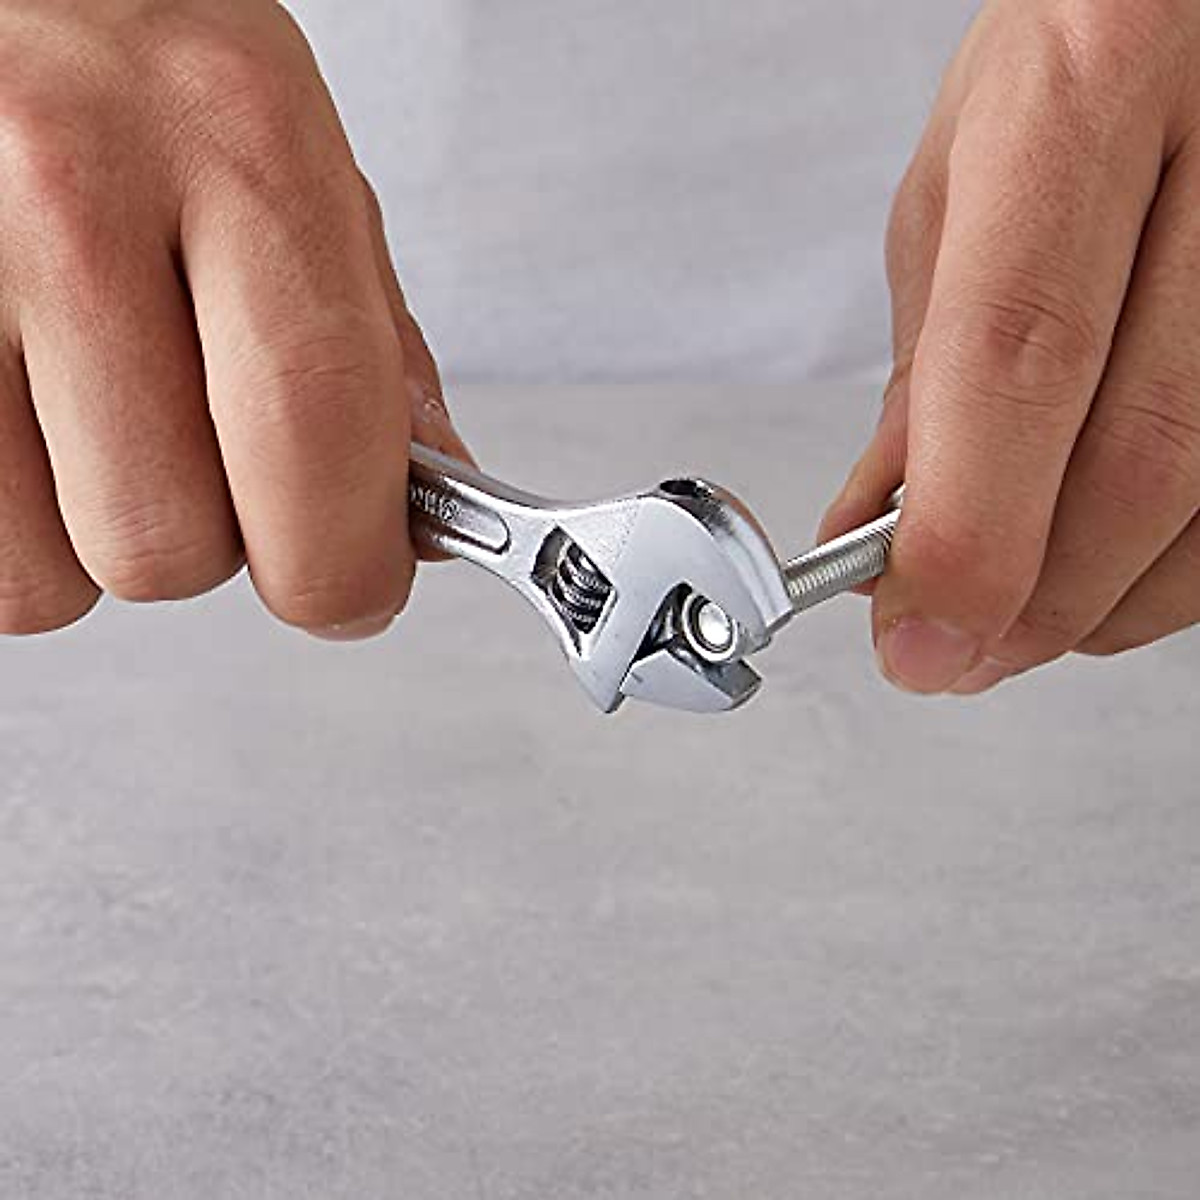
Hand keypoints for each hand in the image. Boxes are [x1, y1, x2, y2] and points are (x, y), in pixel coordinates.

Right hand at [0, 0, 468, 639]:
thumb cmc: (152, 73)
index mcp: (239, 142)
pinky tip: (34, 418)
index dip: (347, 569)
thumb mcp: (291, 162)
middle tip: (207, 453)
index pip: (317, 433)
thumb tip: (423, 512)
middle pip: (171, 544)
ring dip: (103, 529)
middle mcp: (72, 188)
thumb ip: (369, 348)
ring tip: (102, 409)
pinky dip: (22, 522)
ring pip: (56, 575)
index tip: (357, 590)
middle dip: (214, 539)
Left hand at [821, 0, 1199, 693]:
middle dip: (1029, 599)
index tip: (918, 634)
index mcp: (1093, 86)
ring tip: (1012, 616)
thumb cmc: (1073, 56)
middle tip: (954, 650)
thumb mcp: (963, 186)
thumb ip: (926, 367)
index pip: (1021, 355)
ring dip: (1098, 602)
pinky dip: (1170, 568)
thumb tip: (879, 531)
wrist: (1190, 4)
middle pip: (1137, 455)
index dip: (969, 531)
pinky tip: (1105, 569)